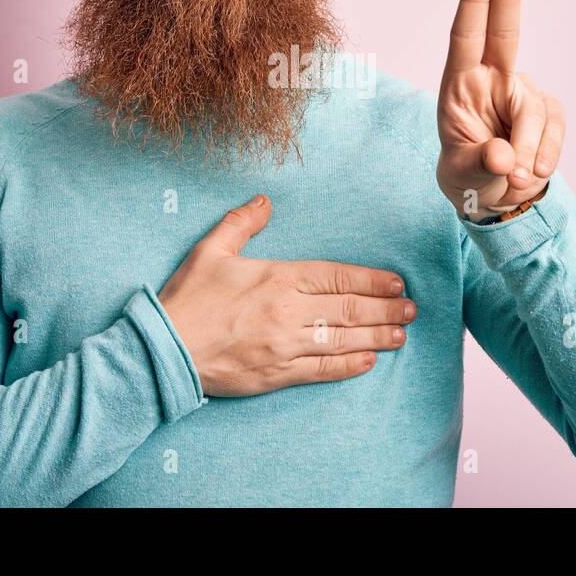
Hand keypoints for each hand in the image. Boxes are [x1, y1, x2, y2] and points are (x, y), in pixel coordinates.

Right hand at [158, 195, 416, 396]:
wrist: (163, 350)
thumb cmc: (186, 299)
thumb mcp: (210, 251)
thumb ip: (241, 223)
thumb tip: (265, 201)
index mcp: (277, 278)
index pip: (337, 276)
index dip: (371, 280)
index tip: (395, 283)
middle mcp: (288, 311)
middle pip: (349, 308)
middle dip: (385, 308)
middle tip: (412, 309)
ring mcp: (284, 345)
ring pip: (342, 339)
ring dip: (377, 336)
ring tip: (401, 335)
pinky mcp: (277, 374)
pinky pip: (322, 370)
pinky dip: (348, 365)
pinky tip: (368, 361)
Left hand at [436, 0, 565, 218]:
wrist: (497, 198)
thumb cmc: (468, 175)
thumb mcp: (462, 177)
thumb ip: (479, 165)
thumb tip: (502, 157)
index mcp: (460, 86)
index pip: (466, 38)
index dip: (473, 4)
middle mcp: (493, 81)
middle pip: (504, 32)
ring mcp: (524, 95)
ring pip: (535, 111)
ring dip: (525, 149)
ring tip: (511, 176)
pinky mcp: (549, 114)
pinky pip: (554, 129)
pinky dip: (545, 154)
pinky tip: (531, 173)